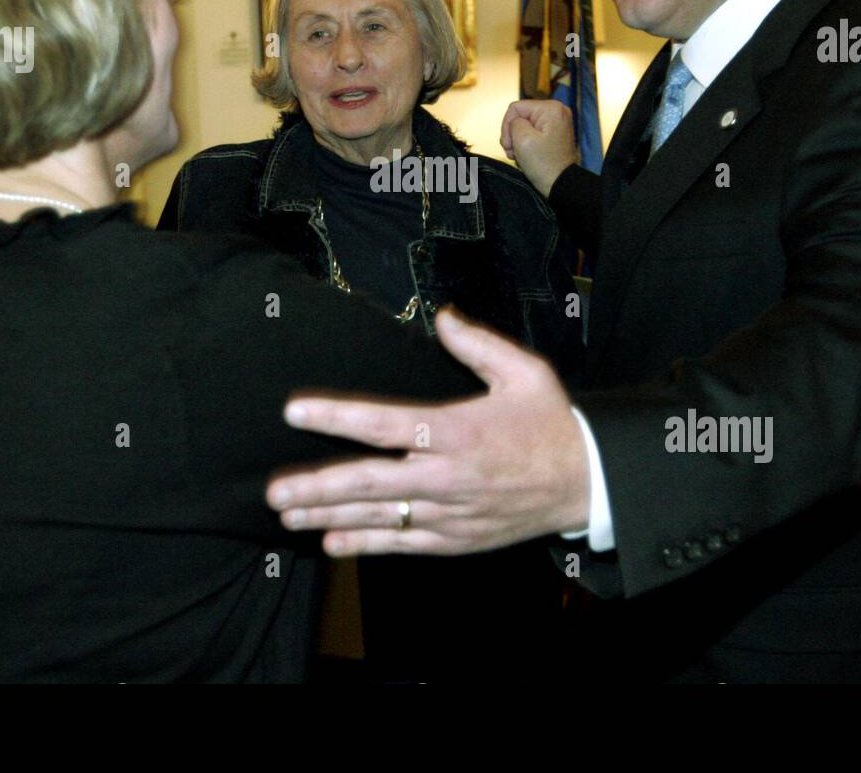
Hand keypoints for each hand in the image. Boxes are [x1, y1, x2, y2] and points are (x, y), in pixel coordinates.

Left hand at [267, 307, 588, 555]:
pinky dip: (365, 543)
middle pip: (368, 482)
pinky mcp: (456, 539)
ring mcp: (450, 512)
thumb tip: (442, 316)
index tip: (295, 411)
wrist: (586, 482)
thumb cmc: (551, 422)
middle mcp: (447, 476)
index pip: (384, 423)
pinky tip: (332, 541)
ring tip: (286, 514)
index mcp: (457, 430)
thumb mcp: (524, 371)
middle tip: (273, 490)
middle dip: (316, 487)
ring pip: (378, 517)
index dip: (336, 416)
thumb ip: (477, 344)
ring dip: (328, 515)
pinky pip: (403, 544)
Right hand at [499, 99, 577, 196]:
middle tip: (513, 151)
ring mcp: (557, 121)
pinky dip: (526, 142)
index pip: (515, 108)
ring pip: (524, 124)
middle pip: (520, 116)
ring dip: (518, 140)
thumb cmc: (545, 166)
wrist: (560, 184)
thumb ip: (514, 123)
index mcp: (550, 109)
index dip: (506, 126)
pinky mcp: (554, 132)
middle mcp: (556, 111)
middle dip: (513, 134)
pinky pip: (532, 131)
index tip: (509, 145)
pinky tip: (525, 154)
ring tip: (519, 155)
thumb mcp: (522, 139)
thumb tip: (515, 122)